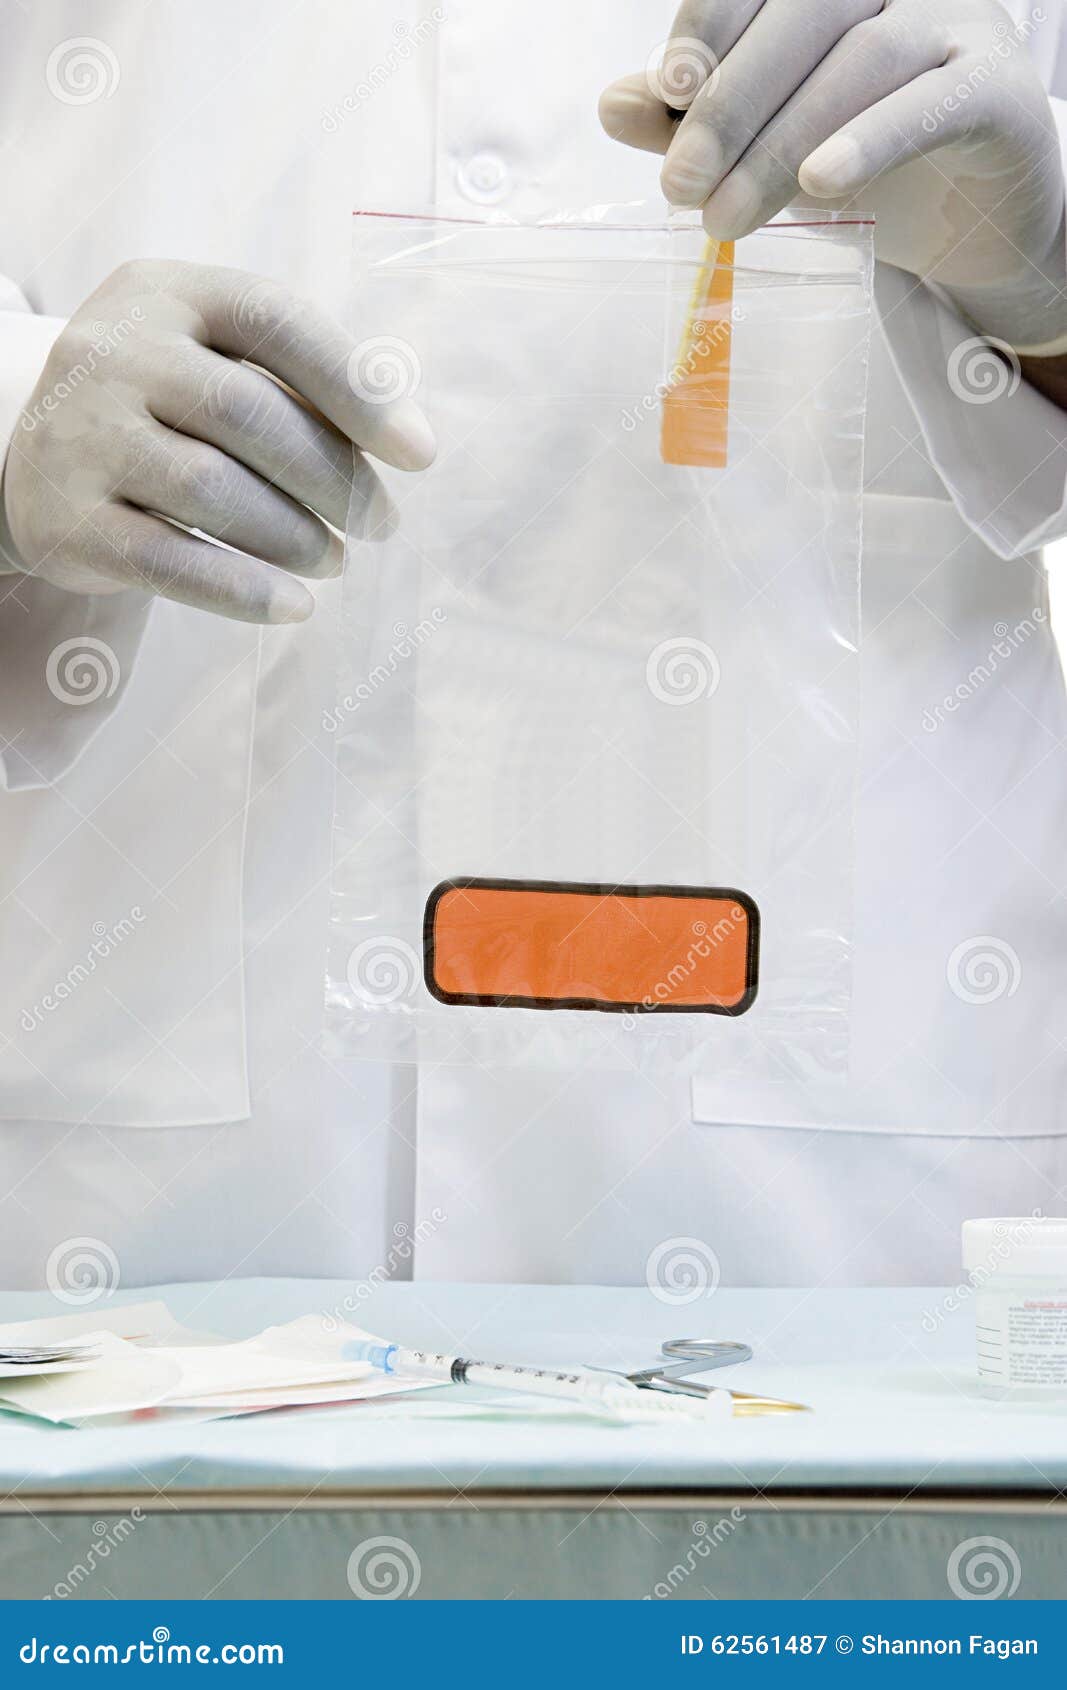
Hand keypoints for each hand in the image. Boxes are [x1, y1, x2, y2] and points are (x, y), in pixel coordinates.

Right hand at [1, 260, 434, 622]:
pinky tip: (295, 605)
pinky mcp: (66, 518)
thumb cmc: (169, 410)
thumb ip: (305, 385)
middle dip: (334, 479)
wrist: (41, 463)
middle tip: (382, 524)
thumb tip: (411, 440)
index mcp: (167, 292)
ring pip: (209, 489)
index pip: (276, 320)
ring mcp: (82, 433)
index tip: (420, 454)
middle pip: (248, 414)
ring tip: (335, 561)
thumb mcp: (221, 365)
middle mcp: (113, 349)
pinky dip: (242, 590)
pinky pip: (168, 562)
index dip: (357, 388)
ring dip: (294, 536)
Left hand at [601, 1, 1066, 350]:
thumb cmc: (864, 160)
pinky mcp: (998, 88)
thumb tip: (611, 104)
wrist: (975, 217)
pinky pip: (932, 103)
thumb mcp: (764, 140)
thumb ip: (694, 119)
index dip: (707, 28)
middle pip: (804, 14)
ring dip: (782, 145)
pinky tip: (821, 185)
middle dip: (730, 105)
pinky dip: (871, 140)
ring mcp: (958, 23)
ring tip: (726, 218)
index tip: (664, 94)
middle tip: (680, 186)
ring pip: (861, 61)